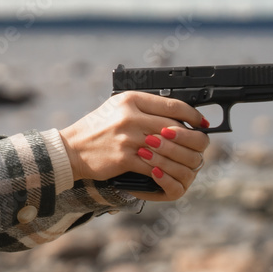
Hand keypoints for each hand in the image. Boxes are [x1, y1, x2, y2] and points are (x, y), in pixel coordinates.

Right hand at [59, 92, 209, 201]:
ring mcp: (127, 138)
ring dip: (182, 158)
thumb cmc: (95, 129)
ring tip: (188, 162)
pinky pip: (154, 165)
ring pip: (168, 148)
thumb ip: (143, 109)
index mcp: (130, 100)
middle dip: (192, 139)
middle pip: (175, 127)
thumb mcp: (116, 109)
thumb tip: (176, 116)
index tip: (201, 122)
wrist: (71, 149)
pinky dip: (163, 170)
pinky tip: (167, 172)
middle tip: (200, 146)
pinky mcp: (124, 158)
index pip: (172, 105)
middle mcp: (130, 116)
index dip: (193, 115)